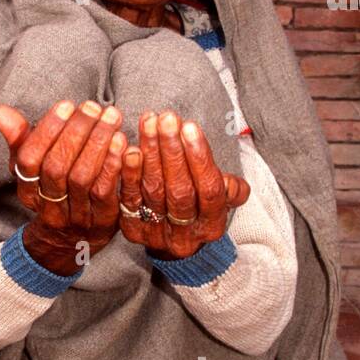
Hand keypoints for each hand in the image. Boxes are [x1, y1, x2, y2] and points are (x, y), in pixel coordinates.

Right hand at [0, 99, 127, 275]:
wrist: (73, 240)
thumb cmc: (54, 190)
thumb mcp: (33, 167)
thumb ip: (19, 137)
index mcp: (27, 191)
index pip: (28, 161)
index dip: (46, 132)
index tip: (65, 105)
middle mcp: (47, 206)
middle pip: (56, 168)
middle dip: (76, 132)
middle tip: (93, 106)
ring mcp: (75, 216)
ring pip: (82, 178)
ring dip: (97, 143)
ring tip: (110, 116)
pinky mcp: (102, 221)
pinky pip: (105, 192)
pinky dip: (112, 164)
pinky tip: (120, 140)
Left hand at [119, 108, 249, 258]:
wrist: (171, 241)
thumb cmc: (198, 208)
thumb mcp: (221, 200)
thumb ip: (229, 188)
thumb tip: (231, 180)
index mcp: (212, 225)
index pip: (209, 190)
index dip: (199, 158)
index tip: (190, 126)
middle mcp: (186, 234)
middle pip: (180, 189)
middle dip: (172, 150)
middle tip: (166, 119)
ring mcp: (157, 233)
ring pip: (154, 190)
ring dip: (150, 153)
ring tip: (149, 123)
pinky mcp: (133, 230)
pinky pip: (129, 198)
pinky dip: (129, 173)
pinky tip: (129, 149)